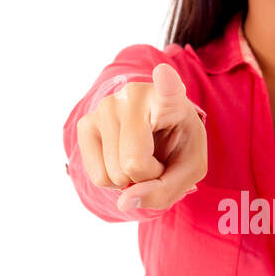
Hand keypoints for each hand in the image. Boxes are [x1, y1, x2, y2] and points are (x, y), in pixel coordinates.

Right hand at [76, 62, 207, 211]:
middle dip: (148, 176)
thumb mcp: (189, 169)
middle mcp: (133, 96)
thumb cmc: (177, 144)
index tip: (164, 74)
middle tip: (156, 158)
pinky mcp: (85, 122)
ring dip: (130, 179)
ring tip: (140, 156)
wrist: (155, 131)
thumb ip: (166, 189)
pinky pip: (97, 176)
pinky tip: (122, 158)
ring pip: (113, 174)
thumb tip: (124, 201)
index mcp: (170, 100)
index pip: (167, 89)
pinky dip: (113, 180)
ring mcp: (105, 107)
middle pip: (133, 164)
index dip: (166, 83)